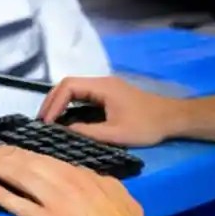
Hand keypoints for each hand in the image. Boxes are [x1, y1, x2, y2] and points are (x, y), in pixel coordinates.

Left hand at [0, 145, 142, 215]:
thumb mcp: (118, 194)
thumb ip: (99, 181)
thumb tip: (83, 174)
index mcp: (82, 176)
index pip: (45, 159)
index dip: (21, 154)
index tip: (6, 150)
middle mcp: (67, 184)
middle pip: (29, 164)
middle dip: (4, 156)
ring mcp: (56, 203)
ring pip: (22, 179)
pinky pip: (21, 207)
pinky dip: (3, 196)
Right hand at [38, 75, 183, 146]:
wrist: (172, 118)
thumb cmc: (146, 125)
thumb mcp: (116, 133)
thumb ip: (88, 132)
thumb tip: (63, 131)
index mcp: (102, 87)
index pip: (68, 86)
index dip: (54, 103)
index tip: (47, 122)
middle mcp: (101, 82)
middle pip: (68, 84)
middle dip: (53, 101)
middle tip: (43, 121)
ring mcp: (105, 87)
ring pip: (75, 89)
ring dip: (61, 102)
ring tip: (50, 121)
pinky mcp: (109, 94)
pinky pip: (83, 95)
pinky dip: (71, 104)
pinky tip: (67, 120)